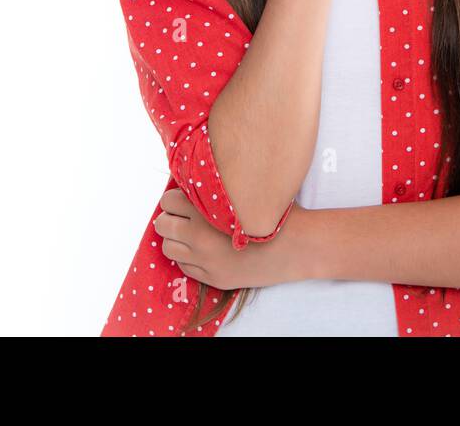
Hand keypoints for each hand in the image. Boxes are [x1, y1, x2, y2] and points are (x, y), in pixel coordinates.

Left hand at [154, 188, 308, 290]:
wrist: (297, 247)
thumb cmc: (274, 212)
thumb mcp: (244, 191)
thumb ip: (217, 186)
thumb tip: (192, 181)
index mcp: (207, 210)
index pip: (168, 201)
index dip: (175, 198)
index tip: (186, 198)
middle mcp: (200, 236)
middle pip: (162, 225)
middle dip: (171, 218)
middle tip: (185, 216)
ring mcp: (205, 261)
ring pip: (168, 248)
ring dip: (176, 239)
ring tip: (193, 233)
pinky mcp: (213, 278)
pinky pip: (184, 266)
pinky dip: (189, 257)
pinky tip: (205, 250)